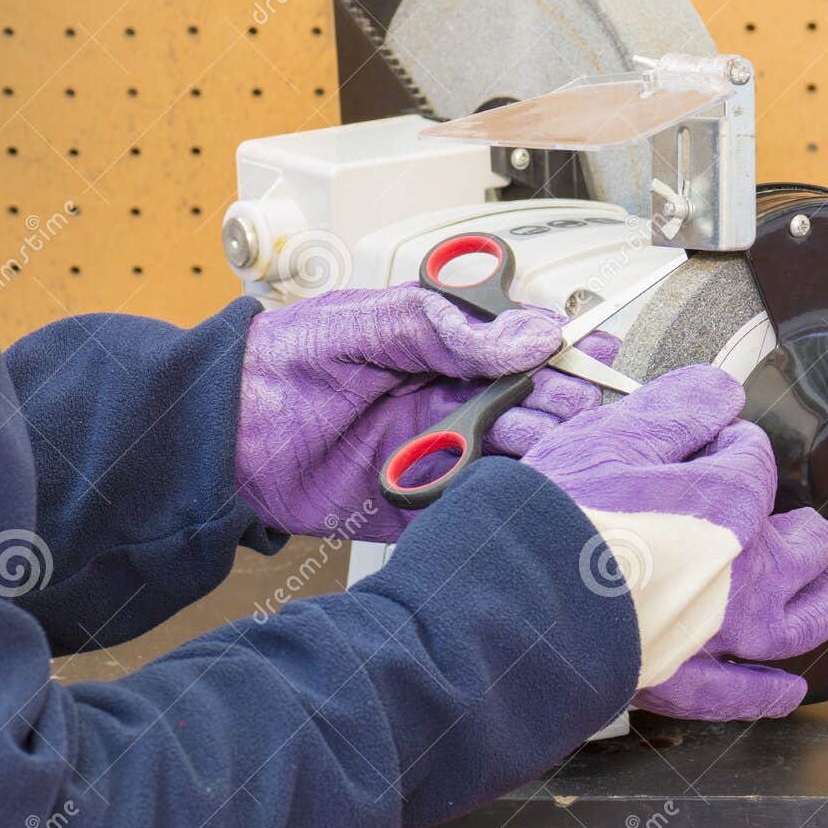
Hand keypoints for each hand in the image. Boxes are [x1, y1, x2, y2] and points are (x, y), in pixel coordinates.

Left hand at [235, 284, 616, 539]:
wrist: (227, 427)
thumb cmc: (289, 360)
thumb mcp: (376, 320)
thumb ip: (453, 329)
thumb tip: (533, 333)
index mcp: (456, 351)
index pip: (537, 351)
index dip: (575, 354)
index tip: (601, 356)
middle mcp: (462, 402)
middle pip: (546, 408)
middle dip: (566, 406)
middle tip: (569, 408)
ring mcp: (448, 454)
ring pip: (526, 459)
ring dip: (541, 452)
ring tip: (539, 444)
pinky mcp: (428, 504)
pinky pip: (481, 506)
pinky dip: (503, 500)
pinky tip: (511, 488)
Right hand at [522, 365, 827, 720]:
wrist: (508, 602)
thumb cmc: (553, 515)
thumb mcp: (614, 434)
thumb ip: (679, 408)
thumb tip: (722, 393)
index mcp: (728, 503)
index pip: (752, 463)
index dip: (732, 447)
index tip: (712, 446)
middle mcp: (740, 573)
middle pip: (799, 545)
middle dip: (804, 528)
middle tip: (805, 526)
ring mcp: (717, 633)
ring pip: (797, 622)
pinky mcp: (682, 679)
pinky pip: (739, 693)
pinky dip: (768, 693)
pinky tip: (789, 692)